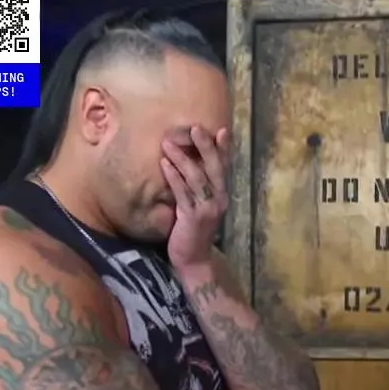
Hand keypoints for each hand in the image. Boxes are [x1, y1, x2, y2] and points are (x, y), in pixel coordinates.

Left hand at [161, 125, 230, 270]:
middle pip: (214, 168)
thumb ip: (196, 191)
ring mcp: (207, 208)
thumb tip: (186, 169)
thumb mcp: (198, 208)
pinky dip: (173, 177)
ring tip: (168, 143)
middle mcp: (218, 200)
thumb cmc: (192, 234)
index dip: (224, 150)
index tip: (223, 130)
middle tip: (195, 128)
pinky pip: (183, 193)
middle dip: (205, 147)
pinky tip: (164, 164)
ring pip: (197, 178)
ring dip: (182, 158)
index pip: (223, 168)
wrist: (193, 261)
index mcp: (221, 196)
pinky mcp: (193, 217)